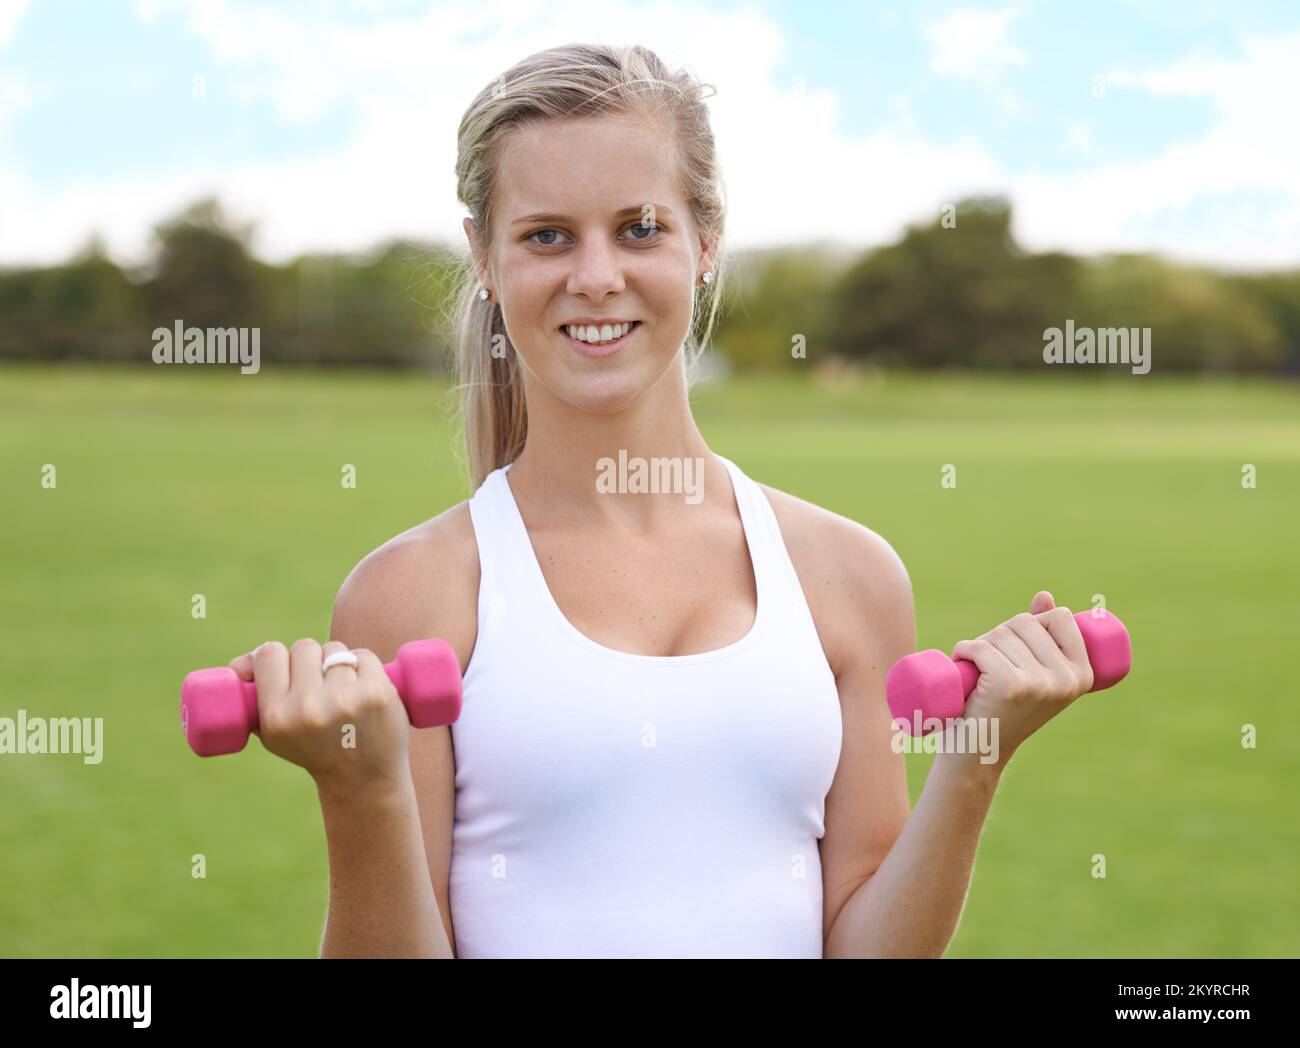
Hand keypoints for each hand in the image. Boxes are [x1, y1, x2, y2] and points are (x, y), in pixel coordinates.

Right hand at [227, 638, 411, 795]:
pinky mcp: (376, 692)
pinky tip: (364, 690)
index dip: (277, 657)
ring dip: (337, 663)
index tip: (285, 670)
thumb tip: (239, 662)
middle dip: (310, 661)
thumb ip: (253, 695)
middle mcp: (309, 707)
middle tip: (318, 686)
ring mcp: (344, 699)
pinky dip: (364, 667)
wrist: (363, 779)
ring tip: (342, 692)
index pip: (269, 654)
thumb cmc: (314, 748)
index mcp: (277, 717)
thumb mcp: (274, 732)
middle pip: (304, 647)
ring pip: (334, 650)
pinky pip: (363, 655)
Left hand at [949, 591, 1094, 767]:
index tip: (1019, 651)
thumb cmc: (1003, 709)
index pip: (1059, 617)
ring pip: (1000, 633)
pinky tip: (963, 669)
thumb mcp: (1034, 673)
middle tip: (992, 667)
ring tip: (980, 674)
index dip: (1032, 623)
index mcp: (1083, 675)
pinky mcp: (1009, 685)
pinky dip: (963, 651)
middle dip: (1001, 635)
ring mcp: (1040, 683)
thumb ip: (1044, 636)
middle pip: (1025, 621)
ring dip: (980, 646)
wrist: (979, 753)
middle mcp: (1067, 680)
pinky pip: (980, 647)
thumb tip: (1044, 597)